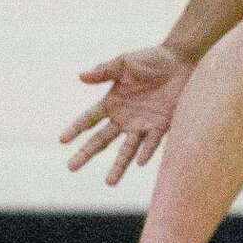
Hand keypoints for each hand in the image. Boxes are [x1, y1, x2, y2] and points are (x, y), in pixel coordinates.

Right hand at [59, 44, 193, 184]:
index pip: (89, 119)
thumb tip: (81, 76)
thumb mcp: (124, 63)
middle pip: (101, 140)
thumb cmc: (150, 60)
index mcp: (112, 103)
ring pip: (127, 149)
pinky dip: (146, 151)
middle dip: (86, 153)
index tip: (62, 140)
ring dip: (119, 165)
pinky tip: (140, 162)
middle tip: (71, 167)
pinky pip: (152, 142)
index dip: (76, 129)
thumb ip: (103, 71)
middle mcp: (124, 118)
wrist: (180, 60)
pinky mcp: (161, 125)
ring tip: (110, 182)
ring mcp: (142, 124)